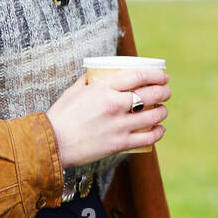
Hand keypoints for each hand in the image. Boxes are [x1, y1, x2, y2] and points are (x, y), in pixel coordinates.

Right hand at [46, 69, 169, 166]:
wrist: (52, 143)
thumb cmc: (61, 115)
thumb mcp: (74, 90)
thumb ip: (89, 80)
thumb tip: (97, 73)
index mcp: (104, 87)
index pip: (139, 75)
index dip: (156, 74)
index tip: (163, 76)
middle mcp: (115, 104)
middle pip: (151, 94)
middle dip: (164, 92)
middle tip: (166, 92)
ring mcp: (119, 125)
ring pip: (153, 115)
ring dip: (163, 111)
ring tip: (162, 110)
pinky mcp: (119, 144)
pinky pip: (148, 138)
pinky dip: (158, 132)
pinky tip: (159, 129)